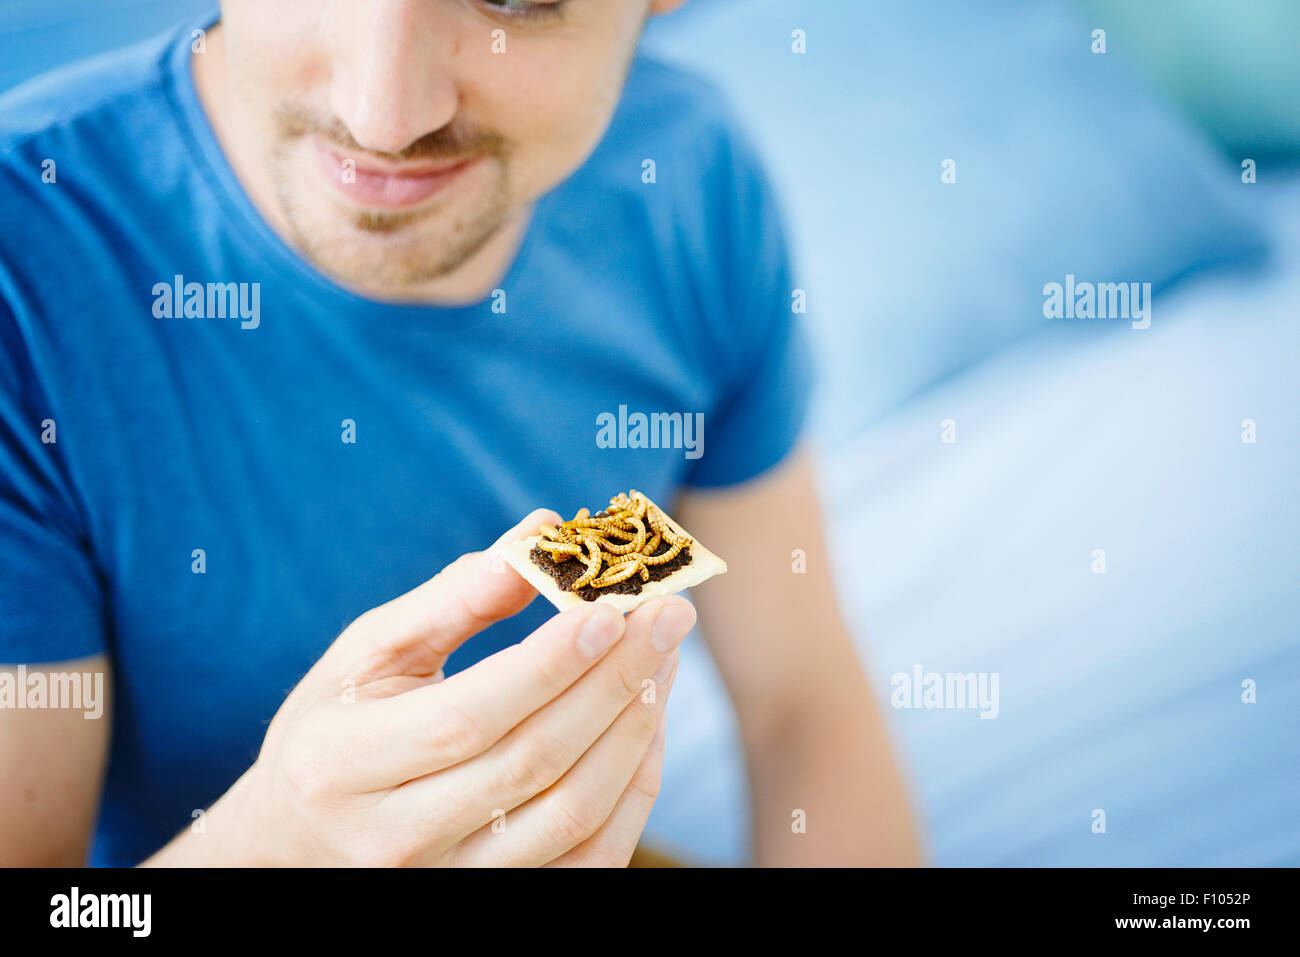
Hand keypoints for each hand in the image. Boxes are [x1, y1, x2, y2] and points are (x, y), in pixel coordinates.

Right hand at [148, 510, 694, 866]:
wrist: (300, 840)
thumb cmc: (336, 726)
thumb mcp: (367, 653)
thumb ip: (450, 599)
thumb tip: (539, 539)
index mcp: (343, 765)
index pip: (467, 716)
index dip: (548, 664)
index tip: (613, 608)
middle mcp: (393, 841)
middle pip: (532, 764)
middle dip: (613, 682)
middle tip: (669, 616)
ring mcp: (448, 884)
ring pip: (571, 815)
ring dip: (634, 730)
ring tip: (662, 658)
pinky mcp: (496, 902)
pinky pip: (589, 858)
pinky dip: (633, 790)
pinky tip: (648, 722)